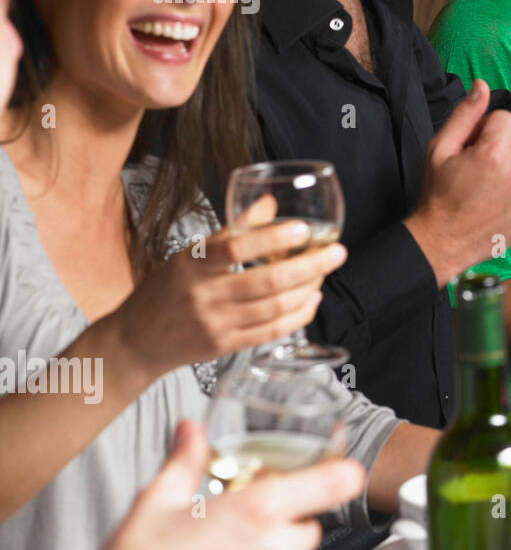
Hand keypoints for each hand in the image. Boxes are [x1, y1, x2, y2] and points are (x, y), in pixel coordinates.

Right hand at [81, 420, 364, 549]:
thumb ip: (187, 459)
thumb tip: (191, 432)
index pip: (338, 482)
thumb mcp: (158, 498)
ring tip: (234, 543)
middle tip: (252, 511)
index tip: (335, 466)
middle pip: (313, 522)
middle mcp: (274, 548)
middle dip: (290, 514)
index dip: (342, 471)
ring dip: (277, 546)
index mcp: (259, 510)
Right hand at [107, 196, 346, 380]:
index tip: (303, 228)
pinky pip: (271, 331)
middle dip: (310, 266)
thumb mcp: (189, 255)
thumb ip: (232, 231)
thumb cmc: (165, 291)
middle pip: (267, 281)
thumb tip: (269, 202)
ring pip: (275, 307)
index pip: (236, 247)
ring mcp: (215, 324)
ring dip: (309, 289)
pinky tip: (312, 300)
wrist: (134, 342)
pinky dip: (298, 315)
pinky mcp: (224, 347)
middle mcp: (203, 294)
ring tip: (325, 274)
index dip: (273, 237)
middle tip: (338, 253)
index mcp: (192, 264)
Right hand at [409, 78, 510, 280]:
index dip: (486, 128)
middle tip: (484, 161)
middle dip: (505, 140)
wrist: (444, 240)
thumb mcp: (440, 148)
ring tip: (501, 173)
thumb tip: (482, 85)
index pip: (504, 117)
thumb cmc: (439, 194)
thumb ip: (464, 114)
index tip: (474, 147)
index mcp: (492, 153)